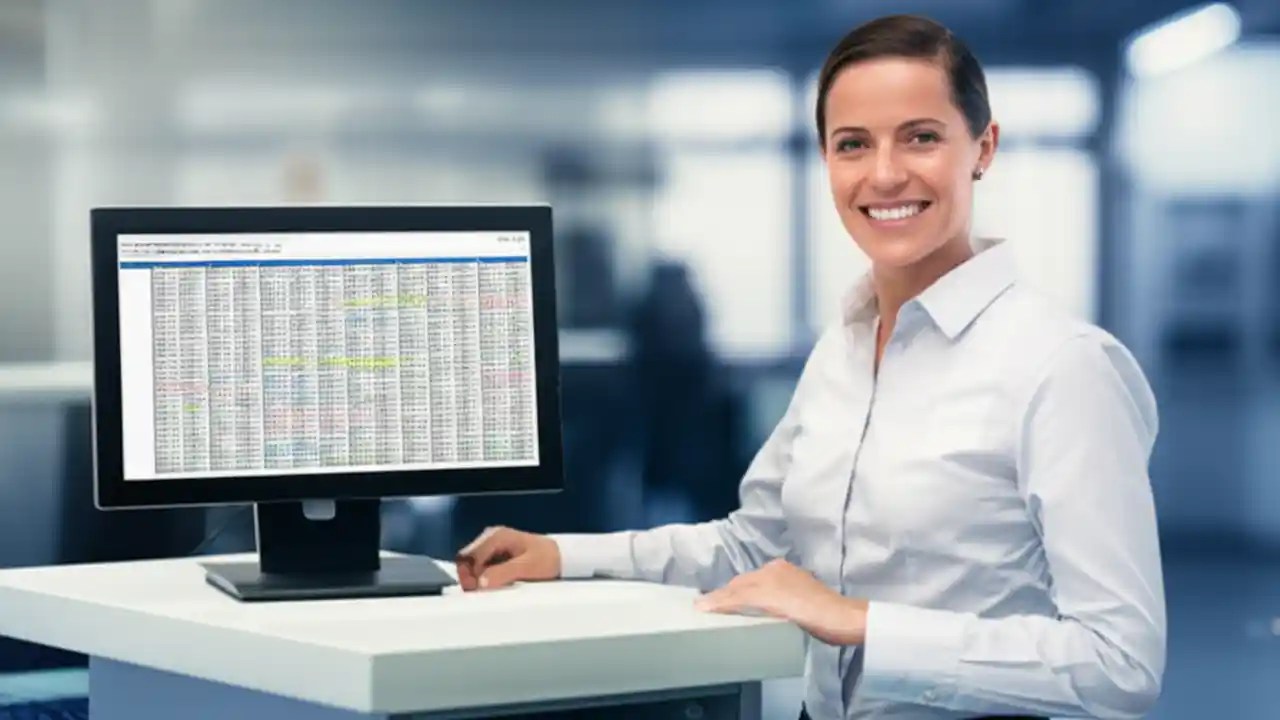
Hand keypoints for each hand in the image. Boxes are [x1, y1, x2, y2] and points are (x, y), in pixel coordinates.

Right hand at [454, 526, 560, 590]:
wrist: (563, 558)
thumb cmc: (548, 559)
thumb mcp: (527, 567)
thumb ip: (503, 573)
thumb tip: (481, 582)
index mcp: (496, 536)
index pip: (469, 557)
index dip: (469, 576)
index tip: (475, 590)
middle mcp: (491, 539)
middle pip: (467, 561)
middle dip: (471, 578)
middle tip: (480, 593)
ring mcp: (493, 548)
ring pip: (473, 566)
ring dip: (478, 579)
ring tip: (490, 590)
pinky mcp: (497, 557)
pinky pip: (482, 569)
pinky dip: (485, 579)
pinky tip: (495, 586)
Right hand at [694, 559, 868, 645]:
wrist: (843, 621)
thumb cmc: (808, 610)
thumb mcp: (768, 602)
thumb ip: (736, 599)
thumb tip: (704, 601)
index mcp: (772, 570)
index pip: (737, 583)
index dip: (719, 596)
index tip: (700, 608)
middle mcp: (780, 572)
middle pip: (746, 584)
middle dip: (728, 596)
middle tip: (710, 613)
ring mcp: (792, 583)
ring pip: (758, 591)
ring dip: (741, 600)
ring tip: (728, 615)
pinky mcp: (801, 596)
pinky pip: (770, 598)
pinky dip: (757, 605)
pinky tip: (755, 615)